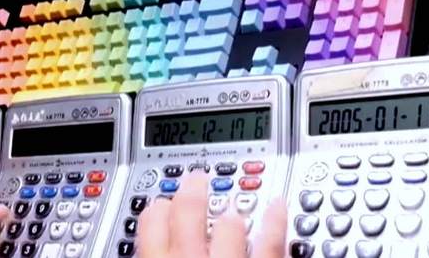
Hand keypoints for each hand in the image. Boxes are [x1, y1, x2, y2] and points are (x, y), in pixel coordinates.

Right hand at [138, 171, 286, 257]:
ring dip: (231, 211)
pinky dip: (276, 221)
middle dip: (191, 189)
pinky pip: (272, 243)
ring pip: (230, 223)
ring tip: (233, 203)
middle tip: (196, 179)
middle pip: (188, 210)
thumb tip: (150, 252)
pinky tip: (278, 206)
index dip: (156, 210)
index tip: (161, 208)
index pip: (150, 222)